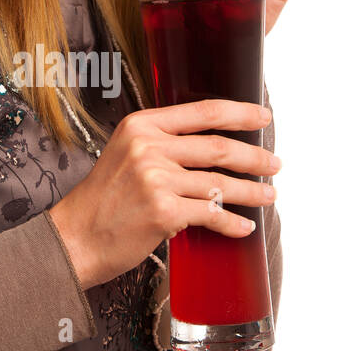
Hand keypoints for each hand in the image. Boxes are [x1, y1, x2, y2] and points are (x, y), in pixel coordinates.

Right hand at [48, 97, 280, 289]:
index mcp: (141, 125)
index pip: (203, 112)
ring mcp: (156, 179)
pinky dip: (232, 223)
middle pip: (219, 147)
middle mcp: (149, 147)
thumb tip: (211, 148)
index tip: (263, 115)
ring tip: (268, 196)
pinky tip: (243, 227)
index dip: (240, 113)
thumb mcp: (124, 154)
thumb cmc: (102, 201)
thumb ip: (161, 144)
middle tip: (274, 164)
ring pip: (220, 183)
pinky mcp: (164, 211)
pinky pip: (211, 214)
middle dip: (255, 157)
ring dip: (251, 192)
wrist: (75, 238)